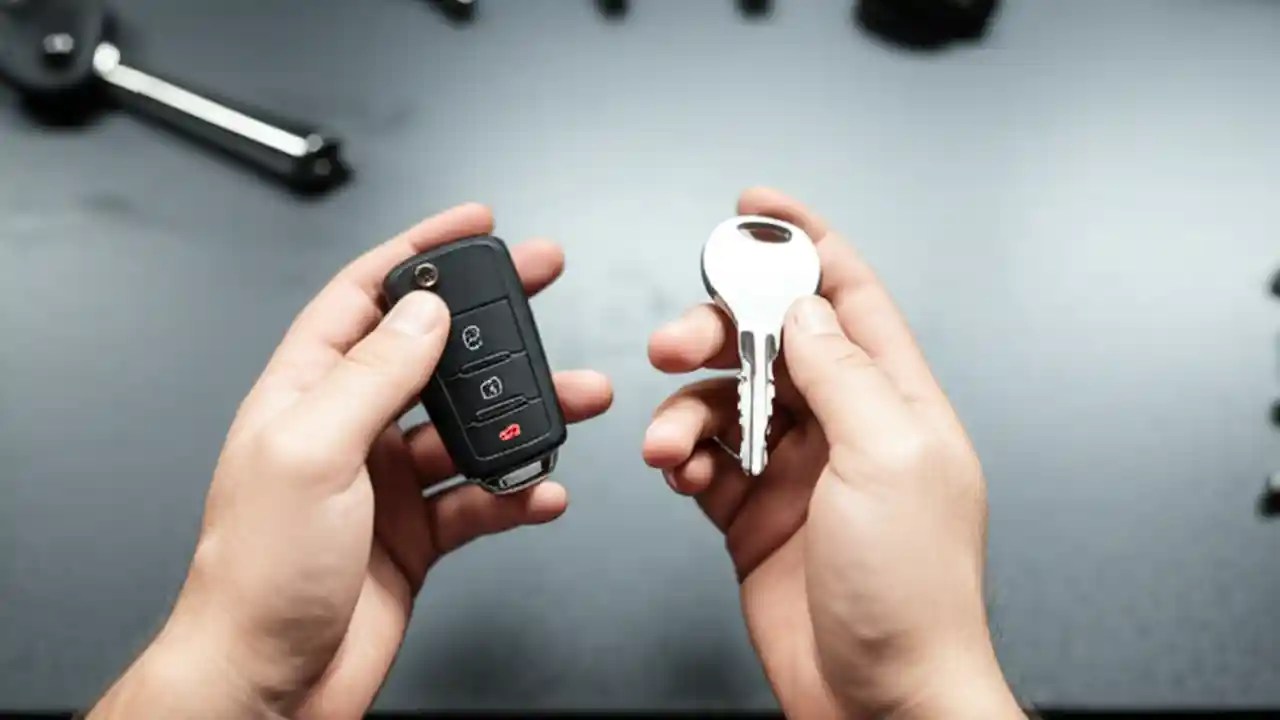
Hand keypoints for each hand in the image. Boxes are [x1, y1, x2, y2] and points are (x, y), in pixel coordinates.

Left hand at [91, 204, 612, 719]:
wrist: (268, 683)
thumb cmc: (258, 577)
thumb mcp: (314, 453)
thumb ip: (375, 377)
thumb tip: (425, 314)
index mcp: (306, 392)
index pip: (367, 296)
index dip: (421, 250)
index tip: (475, 224)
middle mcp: (348, 428)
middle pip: (433, 351)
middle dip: (493, 319)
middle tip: (545, 284)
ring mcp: (384, 481)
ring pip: (470, 428)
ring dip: (526, 415)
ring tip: (578, 398)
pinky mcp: (416, 533)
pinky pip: (481, 498)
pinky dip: (518, 493)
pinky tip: (542, 491)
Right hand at [644, 188, 1020, 718]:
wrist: (880, 700)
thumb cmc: (913, 597)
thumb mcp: (887, 461)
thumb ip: (842, 374)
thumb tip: (805, 308)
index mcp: (895, 399)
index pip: (848, 292)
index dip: (802, 241)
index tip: (755, 206)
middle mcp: (844, 425)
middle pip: (769, 341)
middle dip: (716, 330)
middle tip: (678, 342)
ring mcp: (796, 469)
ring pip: (722, 400)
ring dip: (684, 410)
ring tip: (670, 443)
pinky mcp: (751, 512)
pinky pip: (701, 459)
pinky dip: (679, 456)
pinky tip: (677, 472)